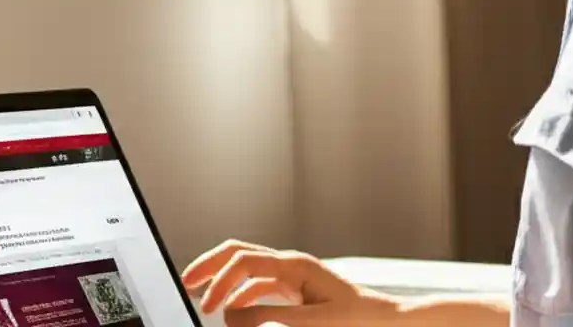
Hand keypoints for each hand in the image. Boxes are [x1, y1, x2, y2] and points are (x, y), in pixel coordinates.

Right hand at [181, 239, 402, 325]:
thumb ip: (269, 318)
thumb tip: (230, 316)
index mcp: (294, 265)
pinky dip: (239, 295)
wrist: (386, 322)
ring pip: (247, 268)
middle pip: (239, 252)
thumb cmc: (357, 320)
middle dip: (210, 265)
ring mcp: (292, 275)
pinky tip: (230, 310)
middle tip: (186, 281)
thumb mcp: (311, 321)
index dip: (219, 281)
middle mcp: (290, 264)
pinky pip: (258, 286)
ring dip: (222, 279)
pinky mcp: (295, 290)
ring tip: (201, 295)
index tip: (206, 306)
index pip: (244, 261)